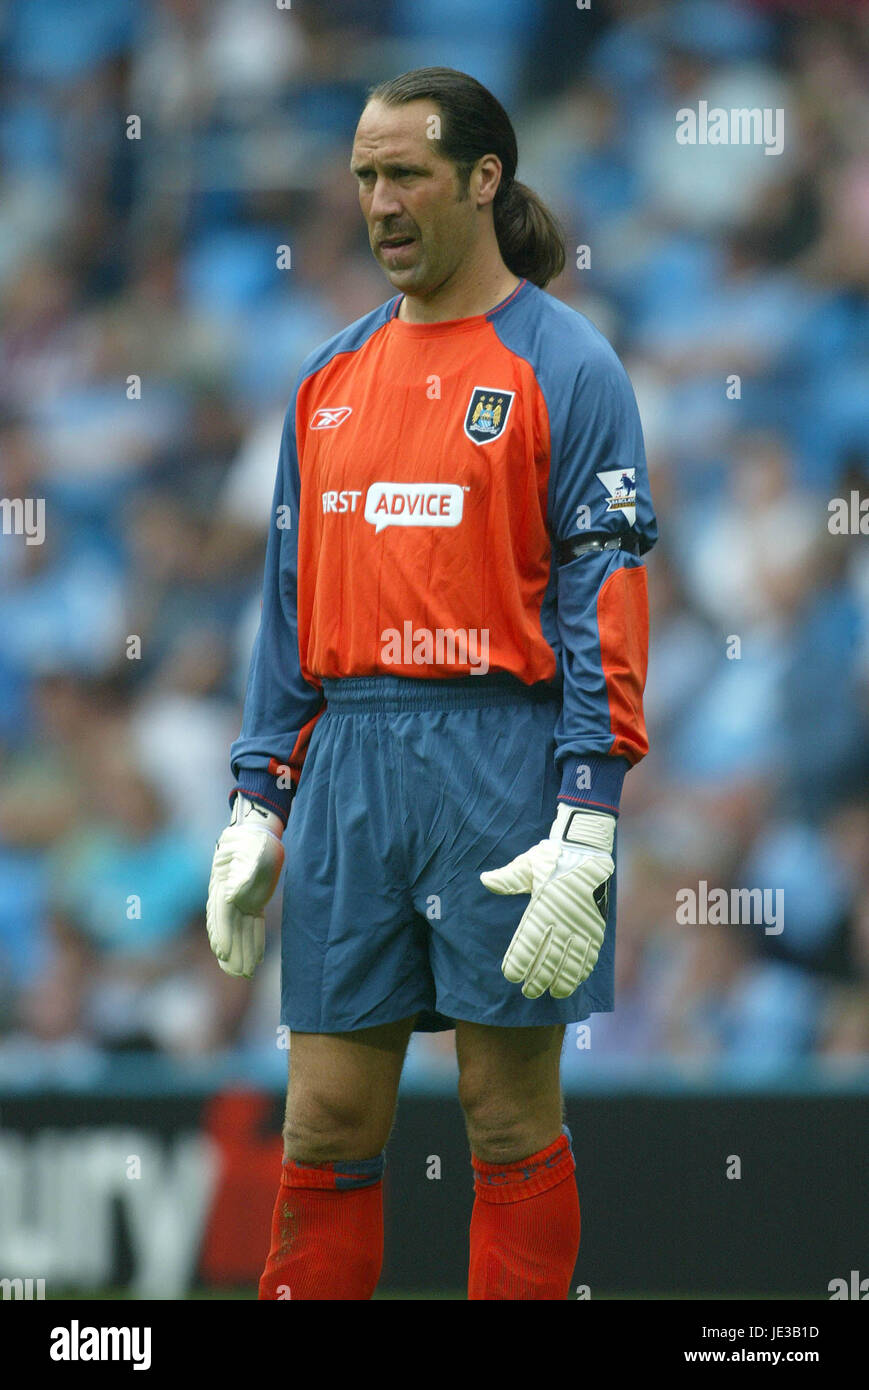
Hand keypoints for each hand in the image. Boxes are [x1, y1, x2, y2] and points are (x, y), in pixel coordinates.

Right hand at [206, 793, 284, 977]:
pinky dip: (253, 941)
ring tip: (244, 973)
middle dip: (232, 951)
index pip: (221, 915)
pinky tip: (256, 958)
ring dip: (242, 951)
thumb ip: (244, 871)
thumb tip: (231, 896)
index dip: (222, 934)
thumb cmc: (254, 838)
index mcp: (223, 884)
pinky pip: (251, 925)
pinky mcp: (252, 901)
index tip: (224, 953)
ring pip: (239, 930)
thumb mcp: (252, 850)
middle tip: (237, 973)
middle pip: (228, 928)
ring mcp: (239, 900)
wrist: (257, 829)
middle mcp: (228, 896)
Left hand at [480, 804, 613, 998]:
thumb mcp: (527, 865)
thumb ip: (508, 878)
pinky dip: (582, 969)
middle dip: (537, 978)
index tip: (511, 977)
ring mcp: (581, 925)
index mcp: (542, 907)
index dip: (520, 963)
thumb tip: (485, 880)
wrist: (588, 850)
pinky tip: (575, 981)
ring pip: (570, 960)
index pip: (528, 943)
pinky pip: (590, 953)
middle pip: (548, 958)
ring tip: (552, 993)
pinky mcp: (596, 926)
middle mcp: (562, 919)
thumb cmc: (552, 857)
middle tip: (528, 992)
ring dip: (561, 980)